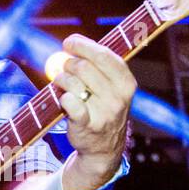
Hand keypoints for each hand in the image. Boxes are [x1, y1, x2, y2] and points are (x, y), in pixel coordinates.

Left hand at [49, 34, 136, 189]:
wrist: (104, 147)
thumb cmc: (103, 108)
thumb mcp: (112, 87)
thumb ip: (98, 65)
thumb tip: (73, 44)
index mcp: (126, 83)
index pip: (103, 55)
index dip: (83, 45)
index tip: (69, 43)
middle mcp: (118, 97)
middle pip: (85, 67)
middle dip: (69, 63)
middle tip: (64, 67)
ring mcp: (104, 112)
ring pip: (74, 83)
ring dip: (62, 79)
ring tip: (62, 83)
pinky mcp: (88, 125)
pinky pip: (70, 103)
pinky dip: (63, 97)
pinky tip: (65, 99)